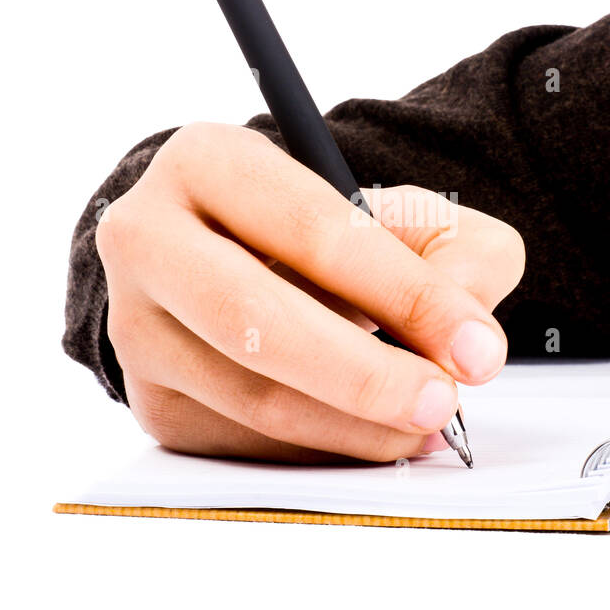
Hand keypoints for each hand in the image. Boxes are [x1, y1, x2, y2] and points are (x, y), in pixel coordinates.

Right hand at [95, 122, 524, 463]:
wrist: (252, 262)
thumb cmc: (331, 234)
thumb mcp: (407, 216)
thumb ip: (457, 257)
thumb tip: (467, 346)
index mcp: (208, 162)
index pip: (311, 230)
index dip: (402, 292)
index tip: (474, 346)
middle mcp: (148, 239)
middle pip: (255, 321)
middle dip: (364, 374)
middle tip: (443, 401)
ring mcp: (135, 326)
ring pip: (252, 396)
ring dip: (353, 424)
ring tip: (424, 421)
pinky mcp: (151, 399)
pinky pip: (244, 442)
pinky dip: (322, 447)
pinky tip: (371, 432)